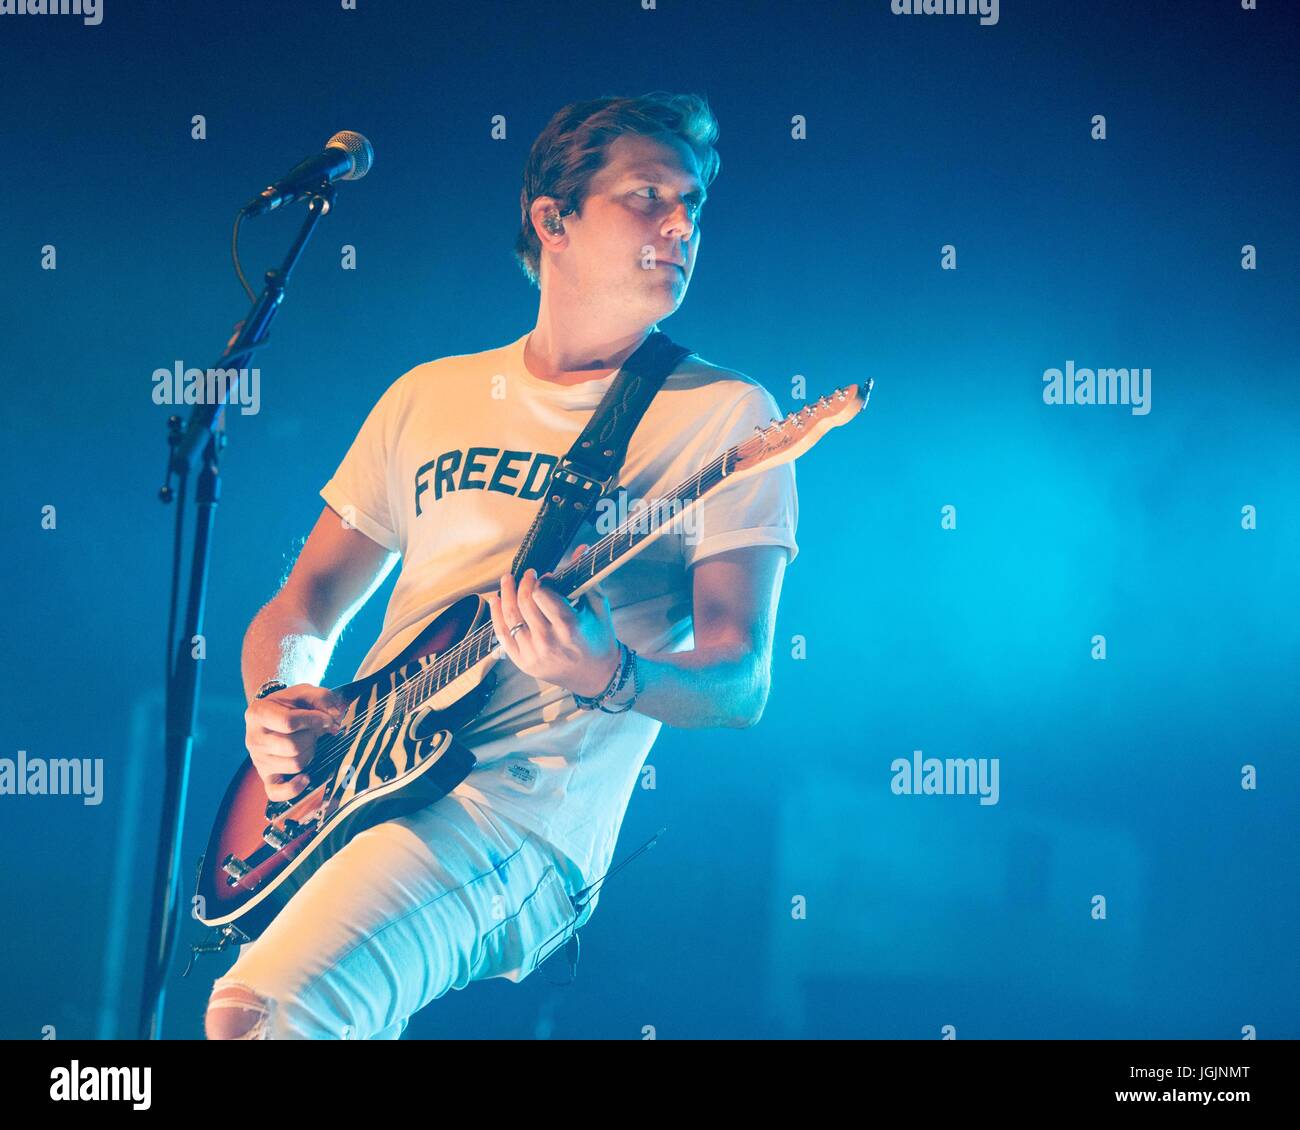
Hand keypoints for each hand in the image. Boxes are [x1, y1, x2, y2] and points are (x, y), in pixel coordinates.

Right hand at [244, 683, 347, 800]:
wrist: (277, 715)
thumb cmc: (292, 704)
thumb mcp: (305, 692)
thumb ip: (322, 698)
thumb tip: (335, 718)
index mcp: (258, 713)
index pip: (288, 722)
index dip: (314, 721)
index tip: (326, 719)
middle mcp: (253, 738)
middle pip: (292, 746)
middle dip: (312, 738)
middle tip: (314, 732)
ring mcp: (258, 760)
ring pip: (294, 764)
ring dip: (310, 754)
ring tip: (308, 744)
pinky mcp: (266, 777)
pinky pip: (277, 792)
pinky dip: (295, 787)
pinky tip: (306, 777)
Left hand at [485, 544, 620, 697]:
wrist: (596, 676)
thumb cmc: (599, 639)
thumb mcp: (598, 607)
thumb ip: (586, 577)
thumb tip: (581, 548)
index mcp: (569, 627)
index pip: (542, 595)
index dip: (541, 582)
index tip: (545, 577)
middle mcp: (549, 641)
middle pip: (524, 603)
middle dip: (524, 583)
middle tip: (528, 574)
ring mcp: (533, 653)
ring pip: (510, 616)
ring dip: (506, 593)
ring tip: (508, 580)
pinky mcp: (522, 661)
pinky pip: (502, 635)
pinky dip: (496, 615)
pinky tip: (496, 600)